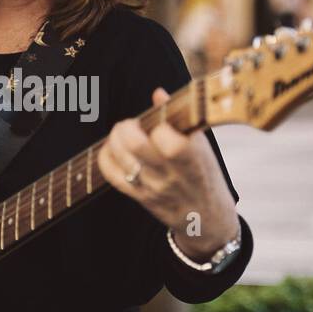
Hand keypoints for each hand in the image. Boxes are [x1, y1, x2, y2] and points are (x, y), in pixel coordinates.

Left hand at [97, 88, 239, 260]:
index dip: (160, 128)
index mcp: (192, 161)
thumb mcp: (202, 147)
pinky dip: (107, 156)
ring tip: (123, 133)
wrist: (205, 218)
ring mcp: (152, 187)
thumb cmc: (204, 175)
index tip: (161, 125)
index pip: (170, 143)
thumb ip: (181, 120)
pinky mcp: (138, 196)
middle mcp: (171, 176)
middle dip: (127, 127)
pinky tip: (113, 148)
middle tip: (132, 124)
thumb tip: (158, 93)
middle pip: (136, 147)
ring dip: (115, 139)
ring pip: (121, 159)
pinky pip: (112, 175)